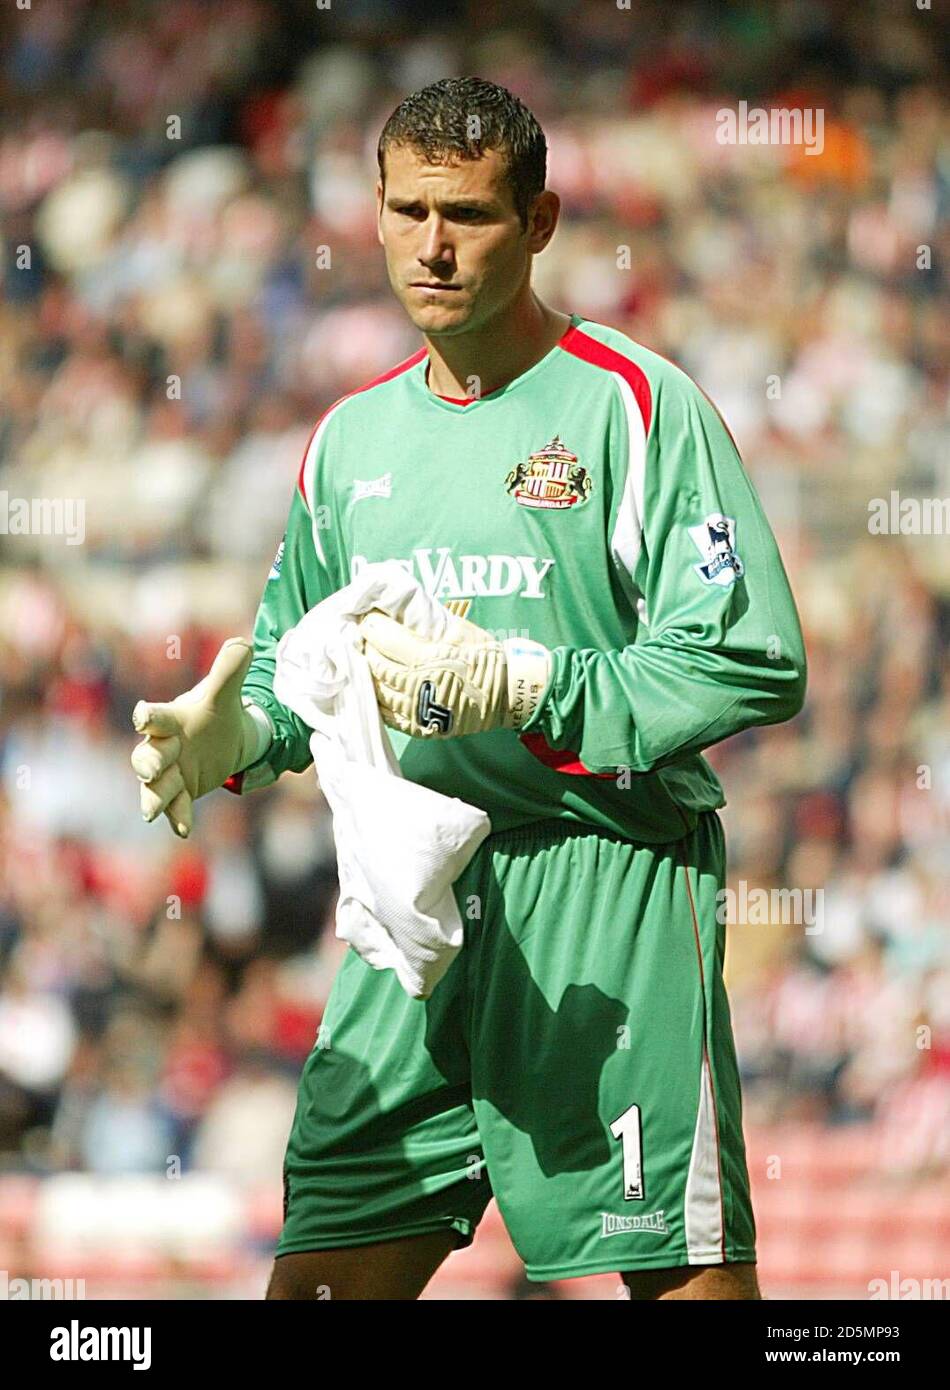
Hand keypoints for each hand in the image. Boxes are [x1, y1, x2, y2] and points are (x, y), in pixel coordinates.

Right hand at [130, 638, 256, 837]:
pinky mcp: (180, 792)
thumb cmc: (215, 712)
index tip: (143, 716)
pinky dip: (177, 817)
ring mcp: (169, 773)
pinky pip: (175, 806)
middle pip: (147, 756)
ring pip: (154, 787)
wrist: (224, 737)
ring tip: (152, 812)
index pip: (155, 716)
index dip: (148, 716)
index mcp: (170, 719)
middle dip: (147, 763)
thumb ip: (231, 669)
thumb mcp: (226, 692)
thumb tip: (245, 644)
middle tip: (151, 769)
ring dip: (152, 797)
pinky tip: (183, 829)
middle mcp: (163, 748)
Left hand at [357, 606, 551, 737]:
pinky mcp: (418, 728)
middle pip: (375, 663)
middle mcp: (418, 687)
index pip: (384, 638)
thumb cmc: (485, 658)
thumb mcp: (459, 630)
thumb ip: (426, 620)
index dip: (371, 624)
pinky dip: (377, 696)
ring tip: (368, 657)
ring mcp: (416, 712)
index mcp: (430, 658)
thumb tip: (396, 608)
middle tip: (365, 635)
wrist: (508, 696)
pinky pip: (385, 713)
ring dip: (368, 671)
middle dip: (366, 646)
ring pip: (376, 689)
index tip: (367, 617)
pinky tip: (378, 683)